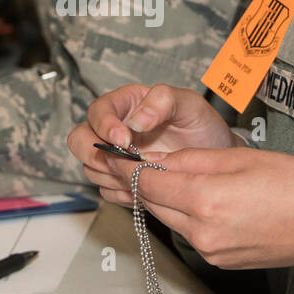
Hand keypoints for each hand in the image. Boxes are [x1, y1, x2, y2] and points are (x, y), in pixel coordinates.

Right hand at [67, 83, 239, 199]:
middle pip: (79, 139)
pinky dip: (120, 192)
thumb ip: (163, 100)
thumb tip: (136, 119)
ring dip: (110, 175)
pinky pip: (106, 190)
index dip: (104, 126)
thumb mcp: (189, 104)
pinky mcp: (121, 179)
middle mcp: (114, 129)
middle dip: (95, 154)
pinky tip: (143, 190)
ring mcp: (115, 157)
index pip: (98, 111)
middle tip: (120, 163)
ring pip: (90, 168)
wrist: (214, 158)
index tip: (123, 140)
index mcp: (126, 104)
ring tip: (140, 176)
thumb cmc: (201, 126)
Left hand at [101, 145, 293, 279]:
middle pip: (154, 204)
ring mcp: (211, 250)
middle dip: (139, 182)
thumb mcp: (242, 158)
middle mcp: (202, 232)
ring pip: (171, 218)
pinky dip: (186, 214)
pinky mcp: (221, 260)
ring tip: (159, 174)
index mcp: (206, 201)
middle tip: (123, 160)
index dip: (124, 166)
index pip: (147, 184)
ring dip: (163, 198)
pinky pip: (192, 232)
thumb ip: (194, 161)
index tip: (108, 153)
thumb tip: (159, 160)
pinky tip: (196, 198)